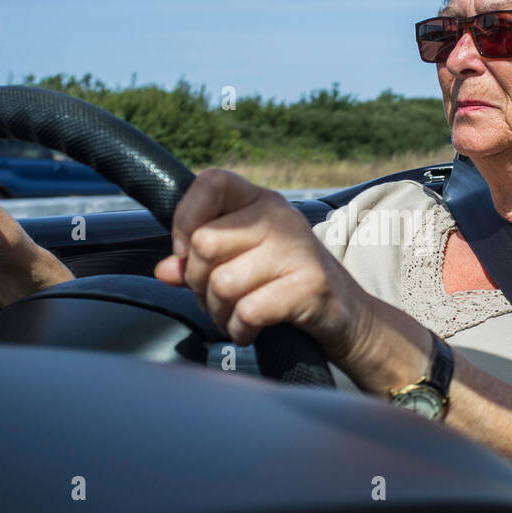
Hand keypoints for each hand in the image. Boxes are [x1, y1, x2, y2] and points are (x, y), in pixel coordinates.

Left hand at [153, 168, 368, 356]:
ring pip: (222, 283)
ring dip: (219, 313)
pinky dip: (240, 330)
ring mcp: (297, 250)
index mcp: (261, 201)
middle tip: (215, 297)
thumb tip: (164, 269)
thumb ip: (199, 263)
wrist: (346, 317)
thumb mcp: (242, 264)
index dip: (186, 217)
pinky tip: (251, 330)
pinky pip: (248, 311)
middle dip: (198, 282)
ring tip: (234, 316)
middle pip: (205, 242)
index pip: (211, 182)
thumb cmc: (287, 285)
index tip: (184, 252)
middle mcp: (280, 218)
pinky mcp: (310, 285)